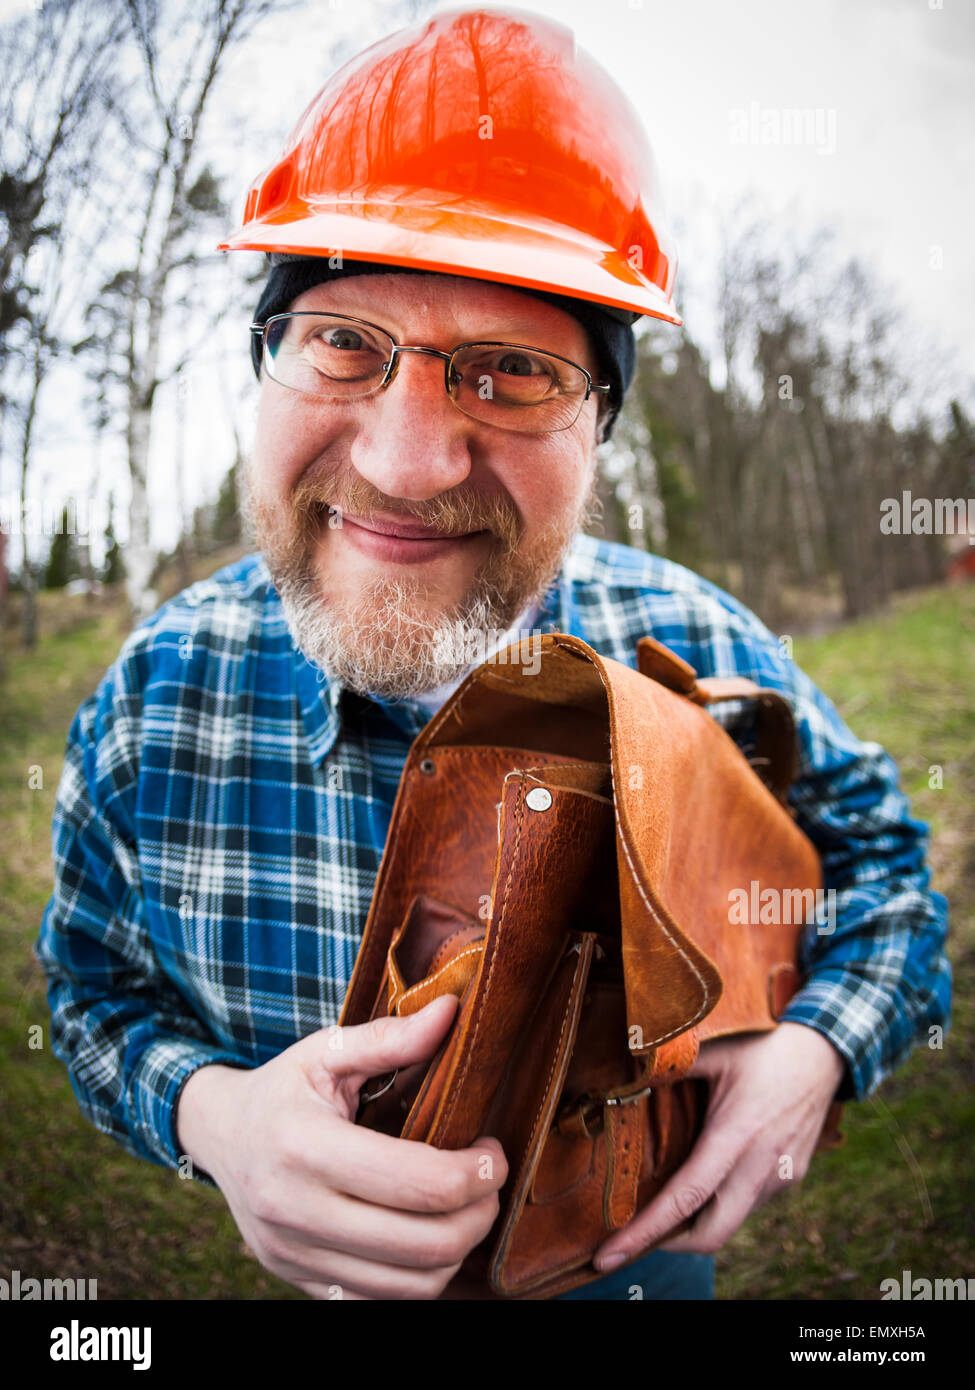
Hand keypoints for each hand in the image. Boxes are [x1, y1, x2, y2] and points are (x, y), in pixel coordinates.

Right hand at [176, 994, 506, 1298]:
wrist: (219, 1134)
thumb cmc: (282, 1087)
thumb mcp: (326, 1050)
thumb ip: (390, 1037)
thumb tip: (451, 1011)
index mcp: (304, 1147)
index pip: (417, 1183)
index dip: (475, 1173)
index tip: (492, 1152)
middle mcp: (294, 1211)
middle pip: (424, 1243)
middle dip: (479, 1215)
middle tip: (490, 1182)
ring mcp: (294, 1255)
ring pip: (409, 1286)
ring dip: (457, 1252)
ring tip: (467, 1209)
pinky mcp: (298, 1281)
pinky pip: (378, 1301)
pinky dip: (418, 1277)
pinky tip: (427, 1234)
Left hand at [594, 1021, 845, 1269]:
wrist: (824, 1054)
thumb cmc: (763, 1049)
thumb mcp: (714, 1052)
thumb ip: (670, 1069)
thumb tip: (625, 1075)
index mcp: (736, 1134)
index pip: (685, 1198)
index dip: (645, 1232)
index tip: (609, 1256)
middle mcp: (760, 1166)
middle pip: (711, 1235)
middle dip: (668, 1245)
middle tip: (631, 1240)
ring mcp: (780, 1177)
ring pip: (731, 1221)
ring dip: (696, 1222)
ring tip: (663, 1209)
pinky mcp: (791, 1179)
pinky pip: (750, 1203)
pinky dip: (722, 1204)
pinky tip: (706, 1183)